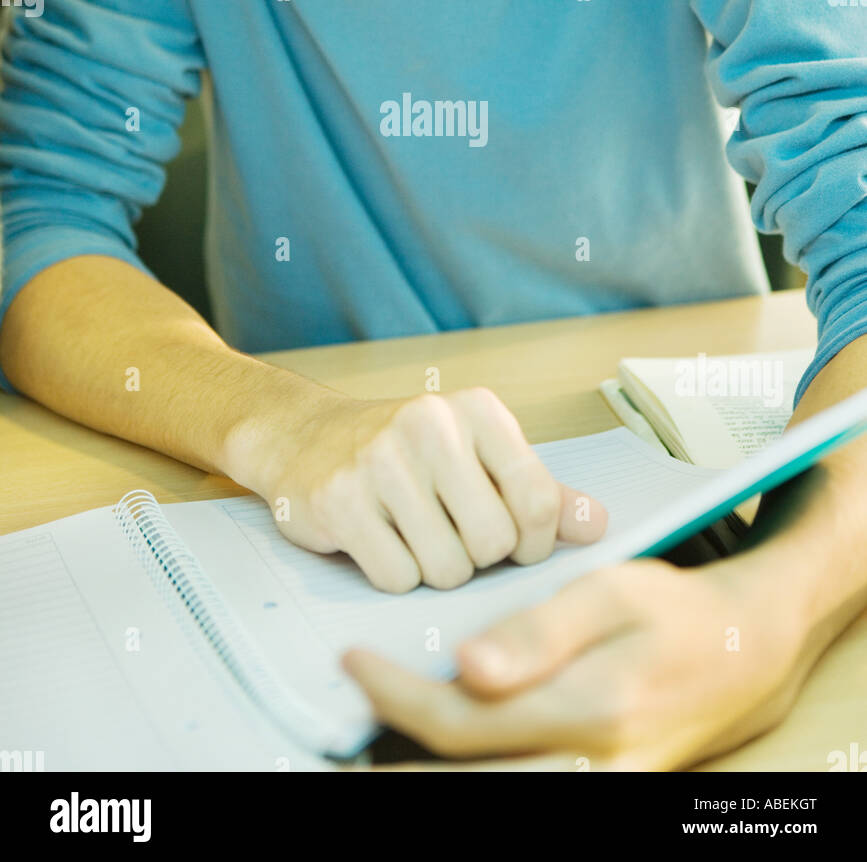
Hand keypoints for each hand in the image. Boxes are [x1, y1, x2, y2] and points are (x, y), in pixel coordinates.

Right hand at [240, 385, 606, 591]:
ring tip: (413, 535)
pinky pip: (396, 577)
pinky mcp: (339, 499)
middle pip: (494, 543)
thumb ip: (540, 492)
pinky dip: (394, 575)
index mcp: (477, 410)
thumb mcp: (478, 457)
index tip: (514, 543)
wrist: (305, 437)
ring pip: (446, 569)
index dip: (534, 544)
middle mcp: (431, 424)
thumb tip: (598, 526)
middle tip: (451, 535)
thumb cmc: (407, 454)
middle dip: (478, 558)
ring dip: (434, 571)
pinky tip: (378, 540)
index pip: (540, 502)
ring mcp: (380, 460)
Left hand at [342, 555, 807, 767]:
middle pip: (465, 782)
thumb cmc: (674, 612)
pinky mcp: (599, 791)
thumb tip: (465, 666)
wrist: (746, 656)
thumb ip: (538, 632)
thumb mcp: (610, 593)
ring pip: (490, 797)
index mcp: (588, 710)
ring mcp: (598, 788)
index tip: (353, 660)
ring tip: (379, 742)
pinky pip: (519, 791)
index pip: (462, 723)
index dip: (395, 698)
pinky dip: (473, 772)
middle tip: (346, 722)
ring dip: (429, 772)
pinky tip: (443, 748)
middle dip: (394, 759)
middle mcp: (591, 768)